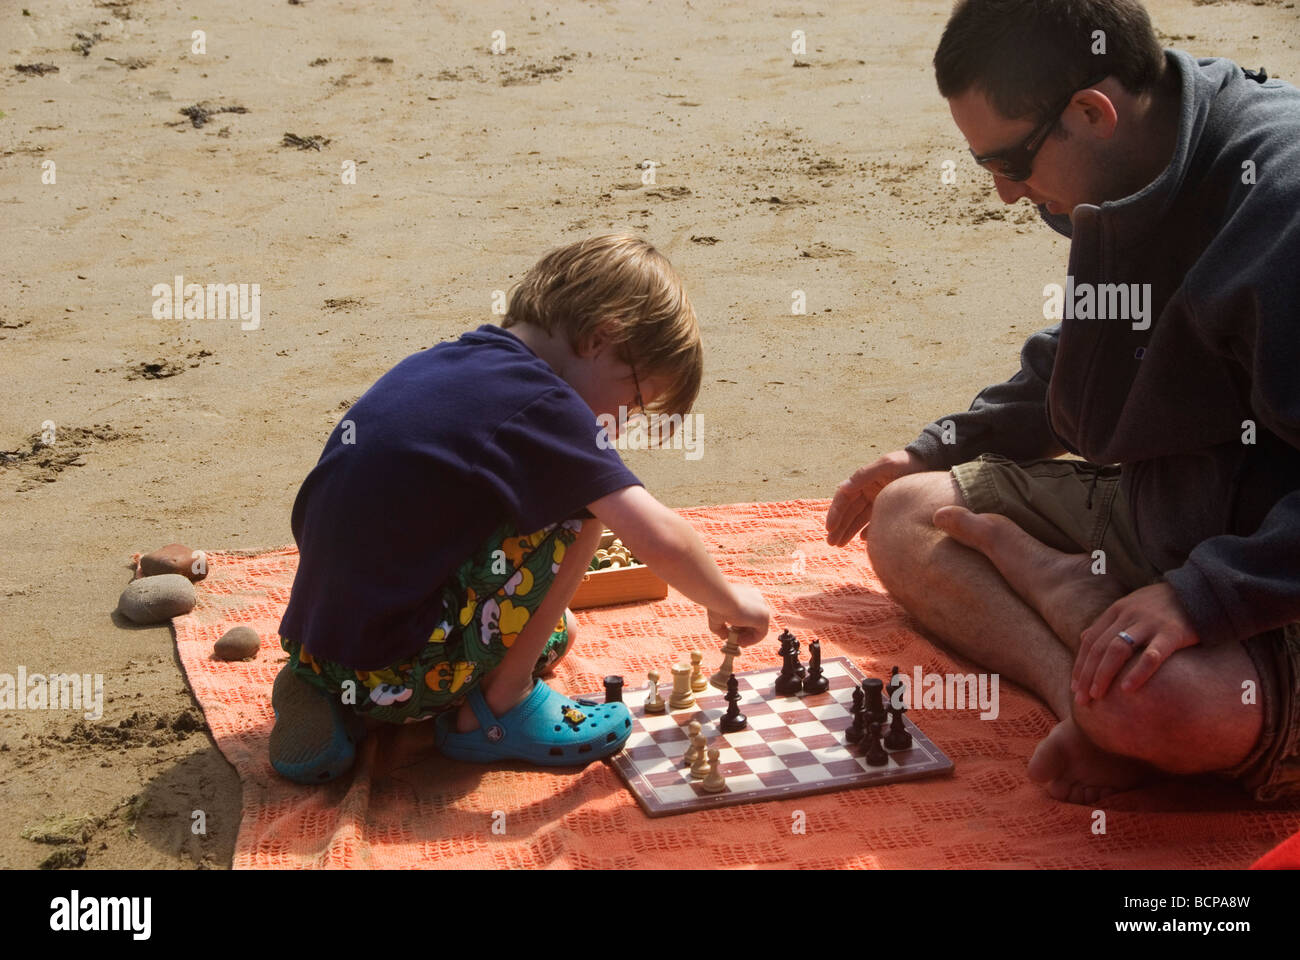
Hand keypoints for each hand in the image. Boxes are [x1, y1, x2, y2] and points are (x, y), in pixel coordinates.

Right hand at [708, 584, 769, 645]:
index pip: (748, 613)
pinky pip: (761, 633)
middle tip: (736, 641)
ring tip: (736, 642)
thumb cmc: (717, 604)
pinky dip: (752, 640)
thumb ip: (721, 627)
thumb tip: (724, 637)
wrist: (721, 598)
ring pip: (758, 628)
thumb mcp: (717, 617)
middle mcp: (757, 599)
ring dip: (748, 638)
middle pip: (754, 621)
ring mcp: (762, 608)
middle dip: (745, 633)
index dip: (741, 626)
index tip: (733, 634)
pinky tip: (740, 642)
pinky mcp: (764, 617)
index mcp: (748, 594)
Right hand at [825, 449, 928, 546]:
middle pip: (848, 511)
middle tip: (831, 543)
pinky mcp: (888, 507)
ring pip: (858, 518)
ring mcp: (877, 500)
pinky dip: (868, 531)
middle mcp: (867, 491)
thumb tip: (843, 488)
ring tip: (839, 544)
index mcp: (863, 480)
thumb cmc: (907, 462)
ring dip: (848, 531)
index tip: (830, 528)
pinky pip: (874, 521)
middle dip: (839, 527)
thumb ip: (865, 475)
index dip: (835, 513)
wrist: (930, 462)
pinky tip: (863, 540)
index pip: (843, 498)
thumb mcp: (886, 465)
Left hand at [1072, 582, 1199, 704]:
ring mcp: (1149, 623)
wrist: (1199, 592)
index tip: (1074, 687)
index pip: (1090, 640)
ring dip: (1103, 674)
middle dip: (1087, 675)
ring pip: (1117, 650)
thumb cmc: (1161, 606)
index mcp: (1117, 610)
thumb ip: (1109, 623)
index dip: (1080, 665)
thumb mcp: (1131, 607)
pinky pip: (1151, 656)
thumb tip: (1083, 639)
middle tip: (1082, 699)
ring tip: (1097, 695)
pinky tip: (1127, 689)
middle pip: (1099, 647)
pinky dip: (1137, 673)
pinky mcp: (1171, 633)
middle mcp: (1129, 615)